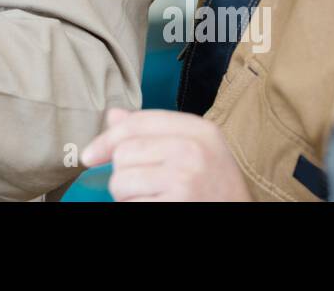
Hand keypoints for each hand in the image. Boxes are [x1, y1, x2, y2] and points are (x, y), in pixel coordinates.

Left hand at [80, 108, 251, 201]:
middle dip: (124, 174)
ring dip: (128, 196)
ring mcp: (184, 180)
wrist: (243, 217)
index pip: (137, 123)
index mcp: (199, 130)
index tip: (90, 155)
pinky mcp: (175, 204)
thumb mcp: (196, 150)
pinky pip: (131, 204)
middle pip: (123, 153)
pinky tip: (159, 206)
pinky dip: (136, 208)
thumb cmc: (215, 187)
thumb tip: (113, 116)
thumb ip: (154, 132)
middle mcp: (193, 151)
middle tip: (147, 187)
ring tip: (154, 198)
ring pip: (121, 182)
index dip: (106, 139)